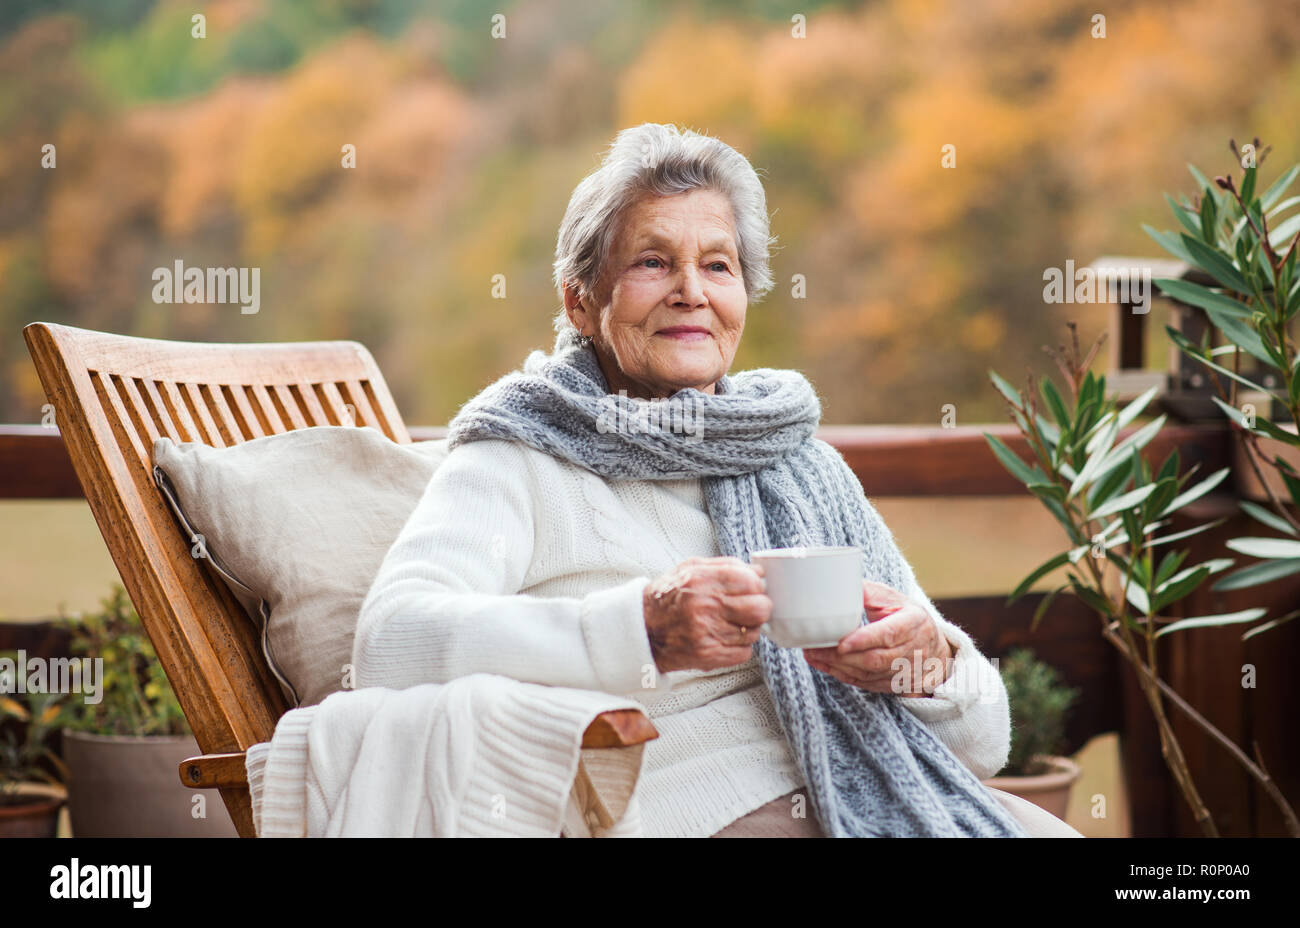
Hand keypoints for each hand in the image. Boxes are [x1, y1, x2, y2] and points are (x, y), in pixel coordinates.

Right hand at [643, 556, 771, 672]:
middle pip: (760, 608)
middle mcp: (705, 606)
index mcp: (701, 580)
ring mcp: (707, 633)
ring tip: (730, 624)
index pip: (751, 582)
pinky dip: (739, 647)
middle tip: (749, 608)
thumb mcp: (691, 568)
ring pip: (753, 632)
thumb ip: (726, 566)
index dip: (756, 586)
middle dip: (760, 607)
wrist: (642, 629)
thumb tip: (759, 573)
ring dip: (747, 628)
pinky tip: (724, 638)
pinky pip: (744, 652)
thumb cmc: (669, 596)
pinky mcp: (708, 655)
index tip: (751, 589)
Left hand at [802, 579, 953, 696]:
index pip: (889, 634)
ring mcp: (905, 670)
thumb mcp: (894, 599)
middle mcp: (913, 649)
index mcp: (913, 622)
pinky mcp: (894, 684)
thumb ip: (868, 593)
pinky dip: (843, 676)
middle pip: (876, 659)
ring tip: (813, 655)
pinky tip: (824, 665)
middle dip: (842, 657)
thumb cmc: (906, 616)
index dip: (864, 640)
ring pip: (869, 674)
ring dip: (838, 667)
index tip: (841, 643)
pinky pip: (866, 684)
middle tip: (815, 649)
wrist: (932, 645)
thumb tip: (840, 586)